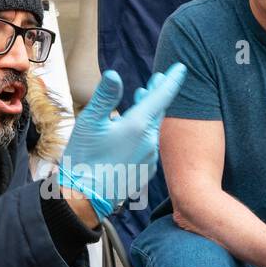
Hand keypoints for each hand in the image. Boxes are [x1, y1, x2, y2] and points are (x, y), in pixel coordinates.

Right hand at [59, 63, 187, 216]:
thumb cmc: (84, 159)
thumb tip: (114, 74)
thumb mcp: (89, 123)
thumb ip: (105, 97)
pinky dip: (145, 133)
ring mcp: (150, 158)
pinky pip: (149, 146)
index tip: (181, 67)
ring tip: (143, 99)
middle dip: (158, 94)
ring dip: (150, 113)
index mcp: (138, 125)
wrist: (87, 199)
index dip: (171, 80)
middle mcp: (150, 141)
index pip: (161, 96)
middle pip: (159, 111)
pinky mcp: (145, 171)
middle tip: (160, 79)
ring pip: (154, 129)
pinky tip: (136, 132)